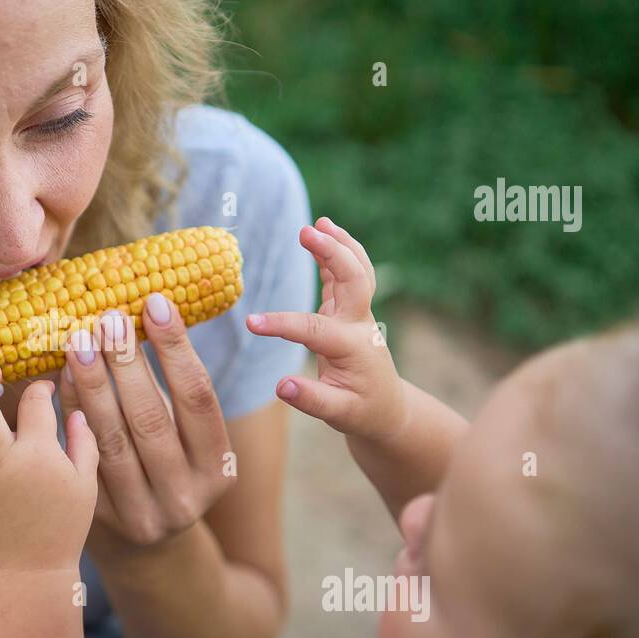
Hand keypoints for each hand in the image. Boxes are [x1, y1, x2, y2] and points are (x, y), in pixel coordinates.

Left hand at [56, 291, 232, 547]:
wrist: (147, 543)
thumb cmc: (168, 465)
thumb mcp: (189, 439)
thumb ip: (175, 390)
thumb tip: (149, 309)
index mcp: (219, 468)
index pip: (199, 398)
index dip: (177, 348)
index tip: (155, 303)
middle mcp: (185, 496)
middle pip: (152, 418)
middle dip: (127, 362)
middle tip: (107, 317)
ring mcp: (141, 513)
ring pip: (111, 438)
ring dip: (93, 383)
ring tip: (78, 339)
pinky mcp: (100, 519)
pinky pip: (80, 455)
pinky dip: (70, 412)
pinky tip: (61, 377)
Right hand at [245, 216, 405, 442]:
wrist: (388, 408)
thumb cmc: (362, 412)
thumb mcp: (338, 415)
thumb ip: (311, 399)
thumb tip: (280, 386)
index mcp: (354, 348)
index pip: (314, 329)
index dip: (282, 324)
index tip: (250, 324)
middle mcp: (360, 324)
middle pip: (354, 278)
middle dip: (333, 253)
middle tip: (306, 231)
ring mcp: (358, 314)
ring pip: (357, 270)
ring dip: (341, 243)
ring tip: (319, 222)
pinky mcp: (351, 311)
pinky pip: (346, 275)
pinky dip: (336, 252)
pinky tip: (320, 233)